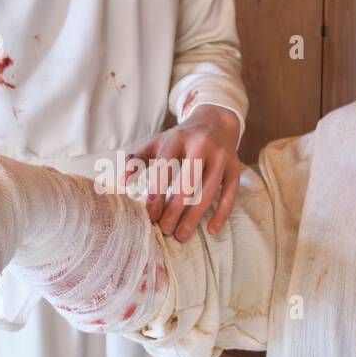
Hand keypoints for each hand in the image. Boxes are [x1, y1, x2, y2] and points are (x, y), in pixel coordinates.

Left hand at [124, 105, 241, 242]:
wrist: (216, 121)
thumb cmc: (180, 139)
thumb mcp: (157, 143)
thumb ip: (136, 160)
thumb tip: (121, 182)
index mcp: (178, 138)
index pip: (165, 168)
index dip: (157, 193)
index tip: (151, 216)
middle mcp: (202, 145)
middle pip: (188, 183)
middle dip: (175, 211)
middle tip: (165, 231)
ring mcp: (221, 156)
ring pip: (209, 192)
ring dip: (194, 217)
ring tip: (182, 235)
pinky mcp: (235, 167)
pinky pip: (230, 194)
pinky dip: (221, 214)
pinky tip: (211, 230)